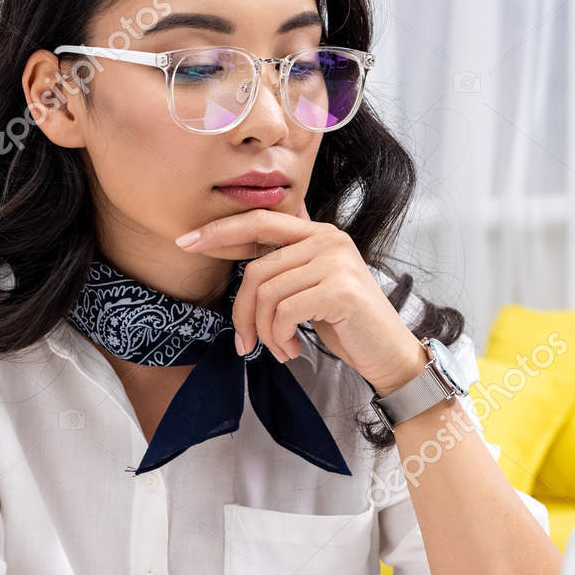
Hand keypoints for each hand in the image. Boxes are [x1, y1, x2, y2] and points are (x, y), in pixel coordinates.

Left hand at [175, 201, 426, 394]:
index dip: (220, 231)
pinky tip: (291, 352)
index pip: (260, 221)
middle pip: (256, 270)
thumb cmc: (346, 325)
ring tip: (280, 350)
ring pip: (267, 295)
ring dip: (265, 333)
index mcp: (319, 233)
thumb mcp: (311, 288)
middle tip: (244, 344)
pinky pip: (283, 312)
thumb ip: (285, 268)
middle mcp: (328, 239)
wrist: (389, 354)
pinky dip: (279, 338)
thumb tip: (243, 264)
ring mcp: (336, 262)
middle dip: (242, 313)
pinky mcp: (339, 290)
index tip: (186, 243)